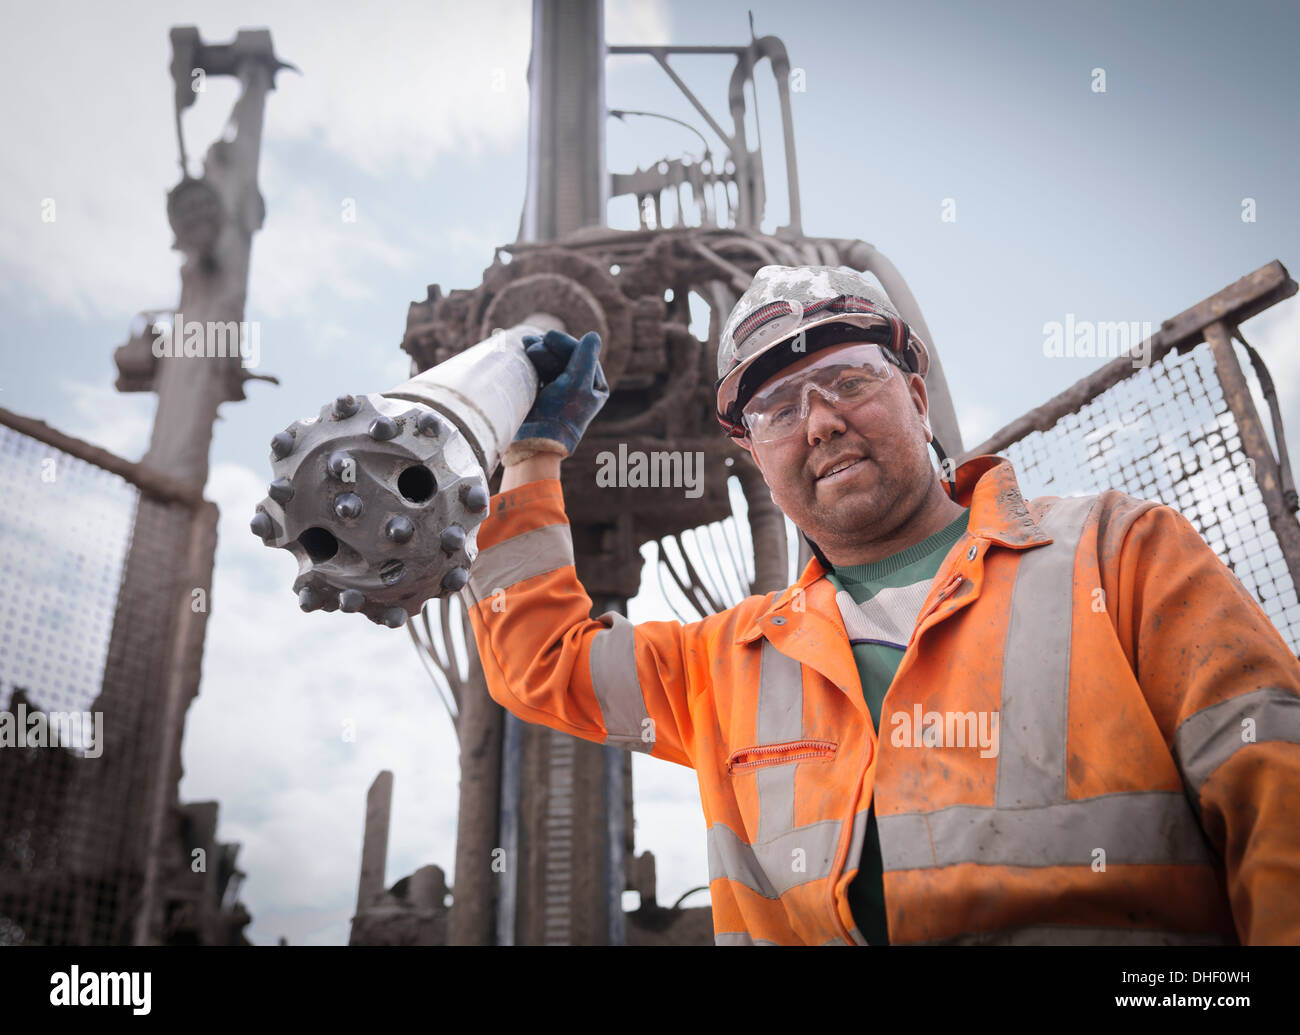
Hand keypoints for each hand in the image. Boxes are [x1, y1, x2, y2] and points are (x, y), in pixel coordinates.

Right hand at [505, 330, 608, 463]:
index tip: (548, 337)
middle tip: (530, 342)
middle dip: (549, 348)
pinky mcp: (544, 393)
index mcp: (595, 387)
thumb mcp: (575, 383)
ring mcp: (562, 391)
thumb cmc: (558, 414)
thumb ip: (584, 358)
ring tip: (525, 345)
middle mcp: (581, 388)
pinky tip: (524, 352)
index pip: (583, 356)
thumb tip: (594, 335)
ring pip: (552, 362)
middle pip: (566, 357)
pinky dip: (533, 361)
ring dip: (539, 351)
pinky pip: (541, 370)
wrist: (534, 441)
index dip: (565, 344)